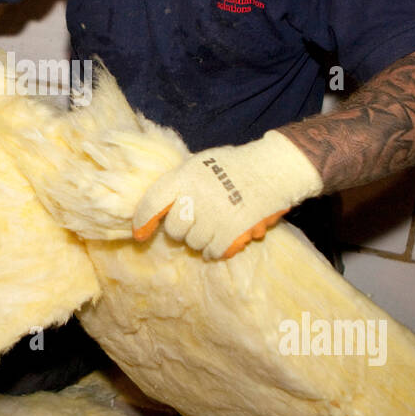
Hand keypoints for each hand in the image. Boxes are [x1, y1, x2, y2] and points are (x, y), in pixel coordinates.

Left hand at [131, 130, 323, 258]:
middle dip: (181, 229)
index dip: (143, 220)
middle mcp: (197, 196)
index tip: (140, 234)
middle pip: (174, 229)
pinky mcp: (233, 232)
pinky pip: (213, 252)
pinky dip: (216, 250)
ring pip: (194, 243)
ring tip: (214, 226)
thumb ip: (180, 183)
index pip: (153, 202)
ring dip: (201, 240)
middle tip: (194, 222)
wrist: (274, 169)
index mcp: (185, 175)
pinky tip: (222, 240)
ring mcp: (215, 216)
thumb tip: (158, 208)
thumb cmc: (234, 165)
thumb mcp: (200, 163)